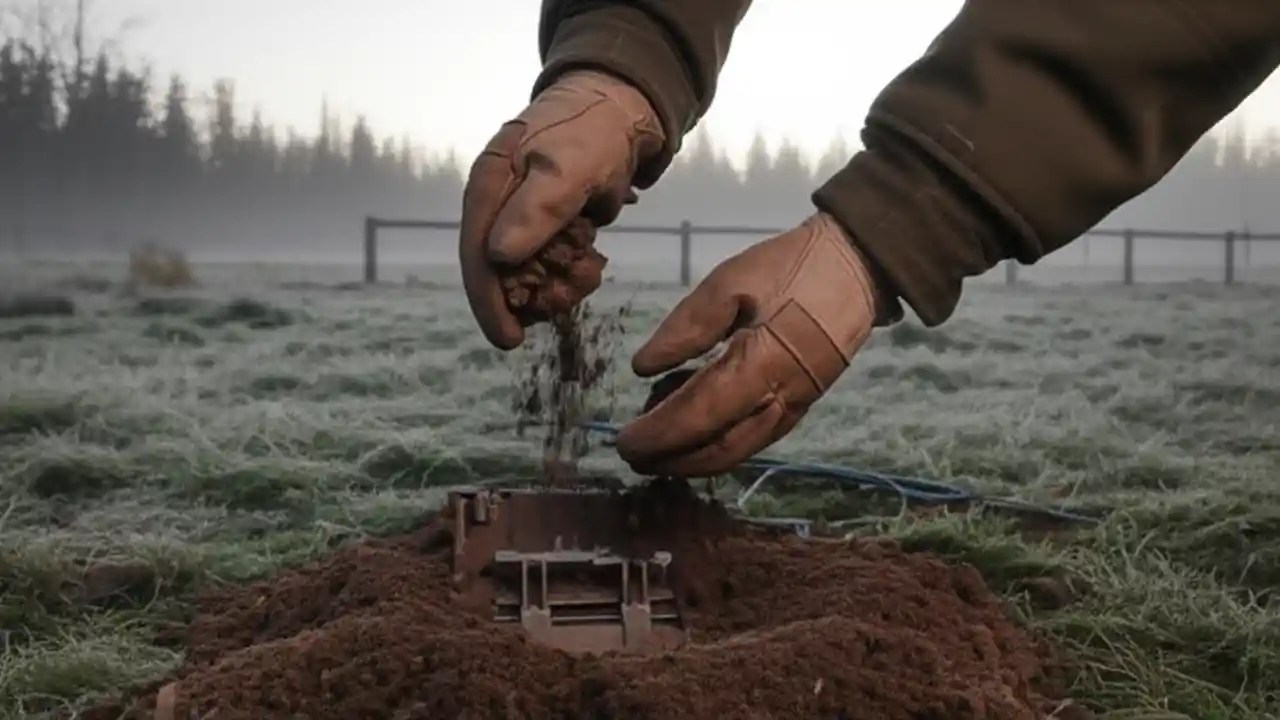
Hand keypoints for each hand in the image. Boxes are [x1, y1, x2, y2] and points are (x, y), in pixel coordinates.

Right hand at [459, 70, 665, 349]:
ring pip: (528, 272)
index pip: (477, 254)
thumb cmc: (593, 132)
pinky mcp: (548, 223)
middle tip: (557, 312)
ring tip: (585, 274)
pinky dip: (570, 272)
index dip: (488, 301)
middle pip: (499, 271)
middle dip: (528, 297)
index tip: (508, 341)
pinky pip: (551, 263)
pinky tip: (590, 264)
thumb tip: (498, 257)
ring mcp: (523, 214)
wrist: (626, 107)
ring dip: (554, 285)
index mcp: (488, 185)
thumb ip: (537, 210)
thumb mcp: (568, 169)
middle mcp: (498, 203)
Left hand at [616, 212, 885, 476]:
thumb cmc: (787, 267)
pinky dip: (720, 447)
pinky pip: (756, 439)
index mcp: (761, 364)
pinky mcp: (802, 405)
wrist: (856, 266)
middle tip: (631, 457)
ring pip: (739, 452)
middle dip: (671, 459)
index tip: (623, 441)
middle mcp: (781, 397)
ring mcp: (795, 406)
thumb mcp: (729, 283)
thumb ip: (686, 327)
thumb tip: (643, 369)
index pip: (698, 415)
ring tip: (656, 455)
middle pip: (718, 448)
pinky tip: (694, 437)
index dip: (659, 435)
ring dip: (694, 462)